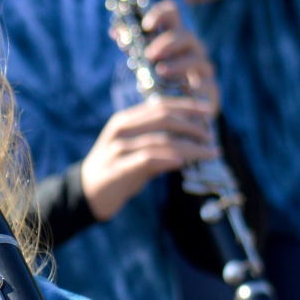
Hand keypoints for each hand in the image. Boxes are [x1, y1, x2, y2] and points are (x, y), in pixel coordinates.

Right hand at [79, 95, 215, 219]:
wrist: (87, 194)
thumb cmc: (118, 170)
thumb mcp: (137, 150)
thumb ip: (159, 142)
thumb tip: (193, 139)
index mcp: (126, 120)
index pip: (161, 105)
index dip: (188, 106)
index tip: (209, 112)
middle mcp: (121, 130)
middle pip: (164, 118)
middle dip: (192, 126)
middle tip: (211, 136)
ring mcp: (118, 148)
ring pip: (161, 140)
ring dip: (189, 146)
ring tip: (208, 152)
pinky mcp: (118, 169)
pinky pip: (148, 159)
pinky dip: (168, 159)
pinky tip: (183, 162)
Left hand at [141, 0, 217, 109]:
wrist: (181, 110)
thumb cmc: (162, 82)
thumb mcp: (145, 63)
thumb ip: (134, 46)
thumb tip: (115, 31)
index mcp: (175, 38)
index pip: (173, 14)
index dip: (161, 14)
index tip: (147, 25)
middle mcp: (192, 50)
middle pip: (186, 36)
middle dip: (167, 42)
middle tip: (149, 54)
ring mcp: (202, 70)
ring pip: (196, 59)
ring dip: (178, 63)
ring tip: (161, 71)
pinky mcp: (211, 91)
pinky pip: (208, 85)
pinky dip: (197, 85)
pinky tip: (186, 89)